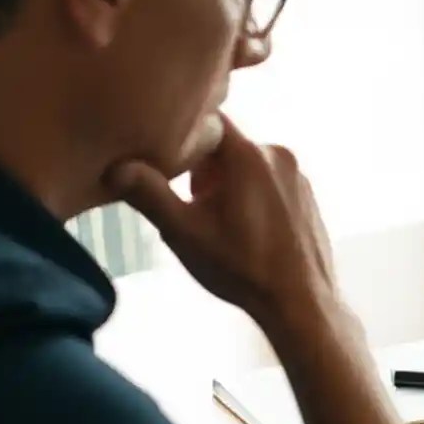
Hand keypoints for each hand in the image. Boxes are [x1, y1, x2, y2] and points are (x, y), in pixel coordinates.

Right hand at [104, 113, 336, 324]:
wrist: (301, 303)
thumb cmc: (241, 267)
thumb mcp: (184, 233)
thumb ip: (149, 195)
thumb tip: (116, 167)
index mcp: (248, 154)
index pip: (206, 119)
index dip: (182, 135)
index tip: (167, 159)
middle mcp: (278, 154)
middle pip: (226, 146)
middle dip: (204, 171)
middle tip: (194, 209)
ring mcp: (298, 176)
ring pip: (249, 166)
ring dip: (229, 186)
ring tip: (222, 226)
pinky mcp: (308, 196)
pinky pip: (271, 183)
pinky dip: (254, 197)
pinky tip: (249, 232)